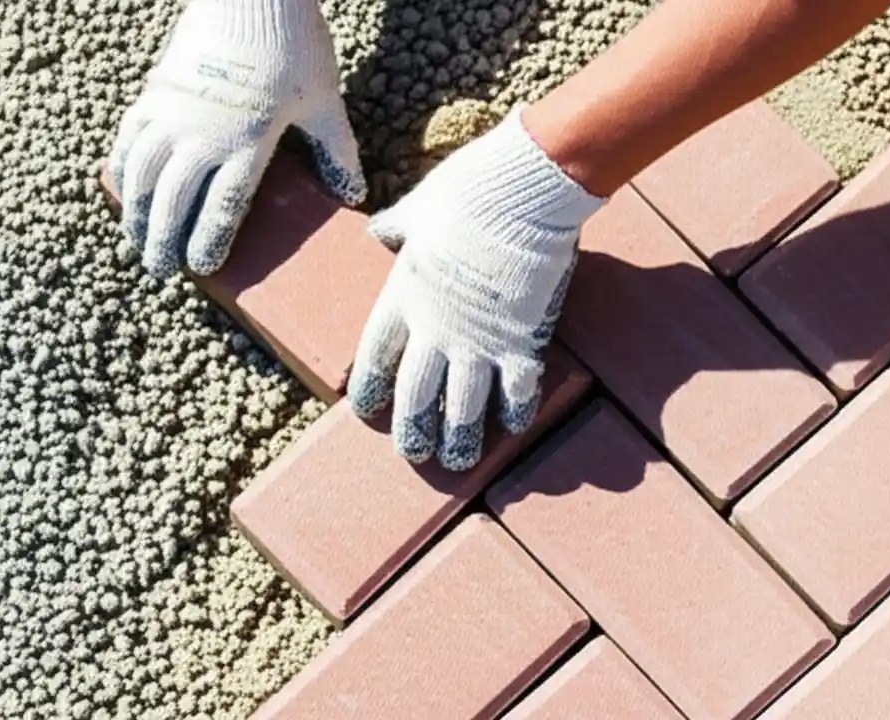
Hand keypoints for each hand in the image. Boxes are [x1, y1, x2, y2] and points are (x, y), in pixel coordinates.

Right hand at [109, 0, 365, 277]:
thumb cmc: (294, 46)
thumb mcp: (325, 101)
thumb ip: (336, 152)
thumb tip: (352, 195)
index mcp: (248, 143)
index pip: (224, 206)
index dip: (209, 239)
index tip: (202, 266)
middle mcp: (203, 134)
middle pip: (174, 199)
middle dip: (164, 239)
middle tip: (159, 270)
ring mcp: (173, 113)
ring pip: (143, 173)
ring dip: (136, 211)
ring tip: (136, 239)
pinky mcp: (155, 91)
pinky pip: (129, 138)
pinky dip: (122, 168)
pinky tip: (121, 189)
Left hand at [348, 111, 603, 470]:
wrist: (523, 192)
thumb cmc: (469, 190)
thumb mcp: (417, 206)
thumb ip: (397, 226)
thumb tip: (377, 230)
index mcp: (404, 295)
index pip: (376, 355)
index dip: (370, 387)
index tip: (366, 410)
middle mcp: (435, 328)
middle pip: (415, 394)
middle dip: (412, 430)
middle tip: (413, 454)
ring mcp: (479, 340)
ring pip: (461, 408)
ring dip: (458, 439)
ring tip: (458, 463)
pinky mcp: (523, 341)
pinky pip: (516, 392)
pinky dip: (514, 413)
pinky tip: (513, 428)